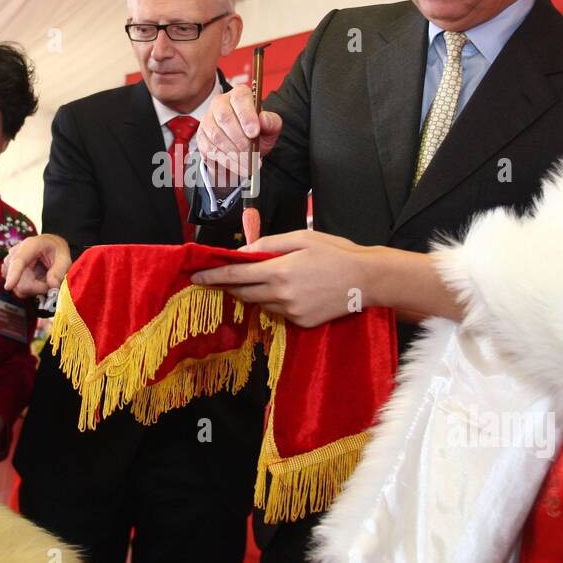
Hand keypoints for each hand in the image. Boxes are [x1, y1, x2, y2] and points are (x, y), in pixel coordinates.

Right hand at [3, 233, 70, 297]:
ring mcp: (9, 264)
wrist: (49, 247)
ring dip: (34, 289)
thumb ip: (59, 271)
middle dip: (38, 287)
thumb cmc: (56, 250)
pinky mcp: (8, 274)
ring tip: (44, 279)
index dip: (14, 274)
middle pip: (19, 282)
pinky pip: (18, 290)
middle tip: (51, 282)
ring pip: (18, 288)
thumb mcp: (64, 258)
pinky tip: (36, 280)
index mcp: (30, 245)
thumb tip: (52, 285)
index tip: (8, 286)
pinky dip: (29, 290)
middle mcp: (15, 253)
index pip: (19, 260)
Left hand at [190, 230, 372, 327]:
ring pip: (260, 304)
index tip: (196, 276)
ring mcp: (291, 313)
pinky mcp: (301, 324)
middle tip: (224, 277)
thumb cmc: (335, 253)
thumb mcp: (302, 238)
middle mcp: (281, 296)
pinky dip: (277, 302)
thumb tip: (245, 252)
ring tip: (268, 279)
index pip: (235, 275)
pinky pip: (279, 313)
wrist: (366, 280)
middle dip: (230, 285)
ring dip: (255, 292)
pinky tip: (293, 291)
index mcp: (279, 272)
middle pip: (243, 293)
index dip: (213, 276)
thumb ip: (269, 245)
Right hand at [197, 85, 282, 182]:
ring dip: (233, 153)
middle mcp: (220, 103)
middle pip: (224, 117)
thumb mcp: (269, 129)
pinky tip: (238, 166)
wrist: (242, 151)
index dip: (246, 115)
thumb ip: (271, 123)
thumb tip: (263, 119)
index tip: (254, 133)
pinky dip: (226, 160)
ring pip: (217, 135)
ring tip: (247, 164)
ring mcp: (208, 120)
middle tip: (252, 154)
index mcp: (239, 96)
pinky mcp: (202, 137)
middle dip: (240, 139)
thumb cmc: (256, 135)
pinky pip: (210, 149)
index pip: (240, 98)